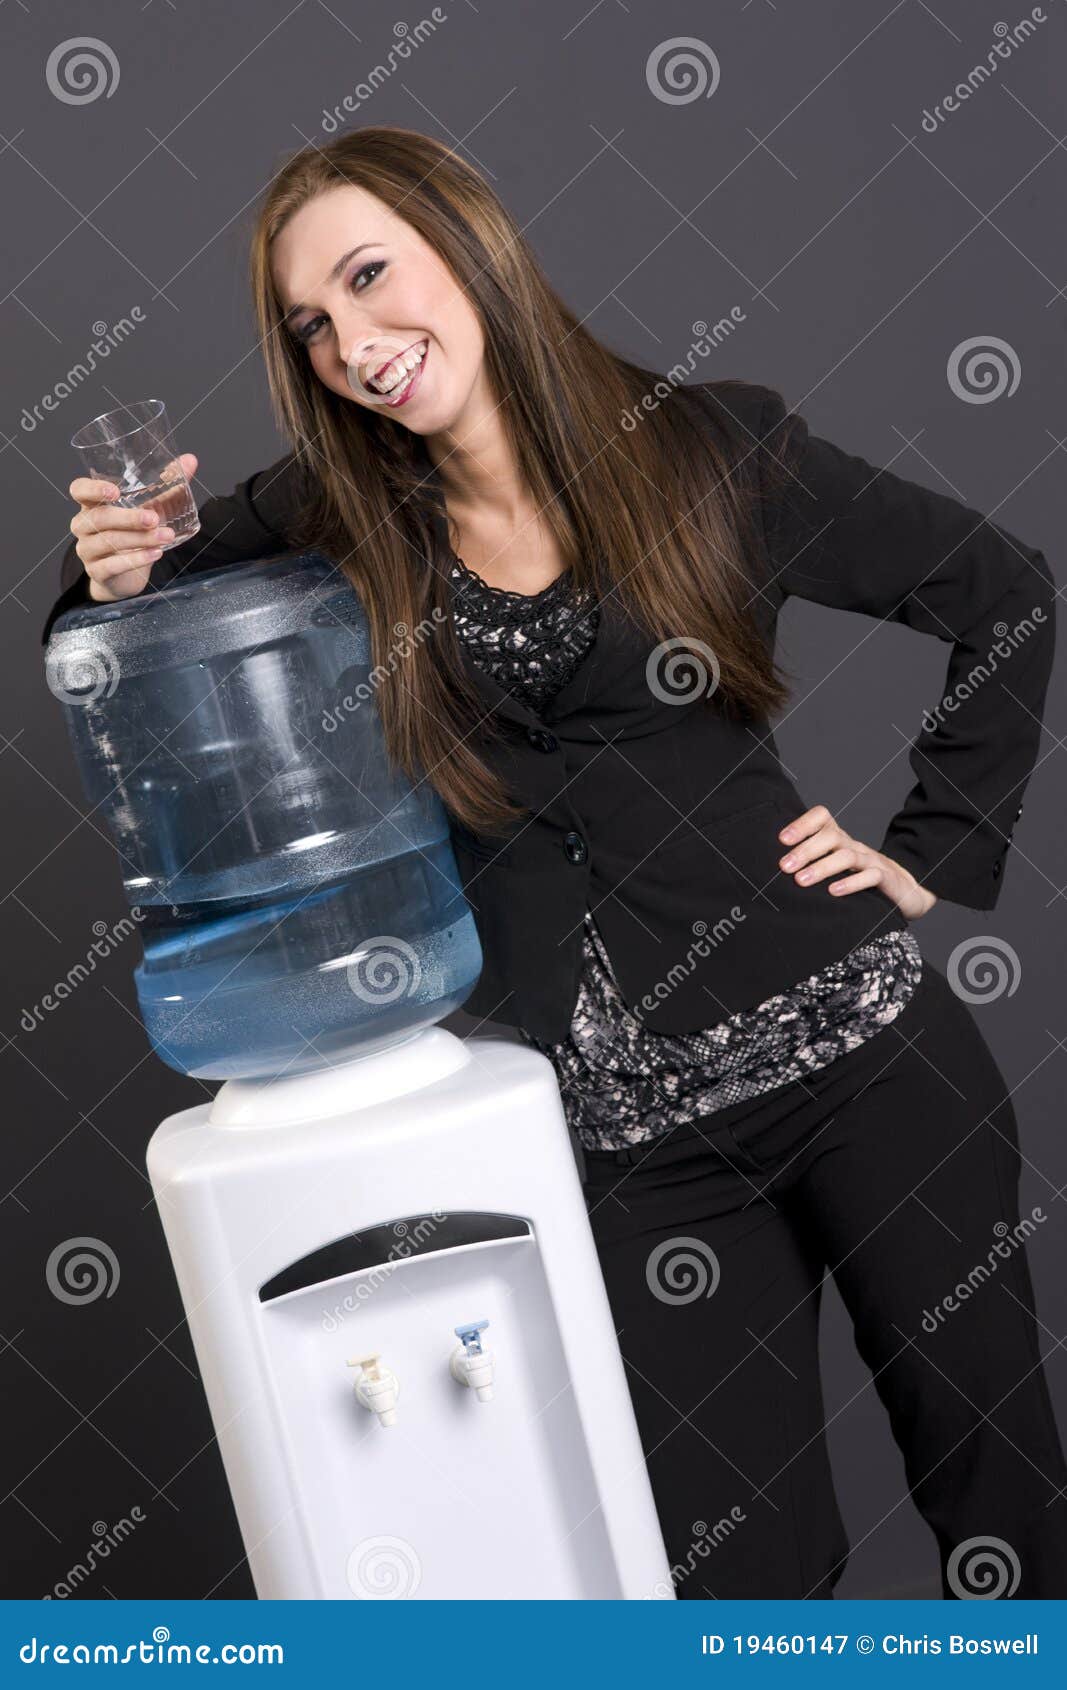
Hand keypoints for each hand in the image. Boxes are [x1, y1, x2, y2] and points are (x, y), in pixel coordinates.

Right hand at [68, 451, 197, 602]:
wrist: (126, 576)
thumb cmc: (134, 534)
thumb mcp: (151, 508)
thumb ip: (168, 485)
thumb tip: (190, 460)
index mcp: (92, 504)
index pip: (79, 490)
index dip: (92, 489)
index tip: (114, 491)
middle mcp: (84, 525)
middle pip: (98, 518)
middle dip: (128, 518)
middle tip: (154, 518)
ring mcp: (87, 550)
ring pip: (108, 542)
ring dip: (139, 539)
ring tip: (166, 536)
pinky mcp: (97, 572)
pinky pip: (112, 565)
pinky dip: (136, 559)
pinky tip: (156, 554)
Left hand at [777, 803, 937, 920]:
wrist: (904, 890)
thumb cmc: (859, 878)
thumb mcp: (835, 867)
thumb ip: (811, 864)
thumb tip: (776, 871)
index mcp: (839, 839)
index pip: (822, 817)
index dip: (802, 824)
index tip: (782, 840)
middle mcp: (853, 845)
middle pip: (831, 837)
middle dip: (805, 850)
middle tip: (784, 866)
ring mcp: (871, 860)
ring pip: (847, 856)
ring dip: (822, 867)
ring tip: (801, 880)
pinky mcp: (885, 878)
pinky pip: (870, 876)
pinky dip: (851, 883)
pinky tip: (833, 891)